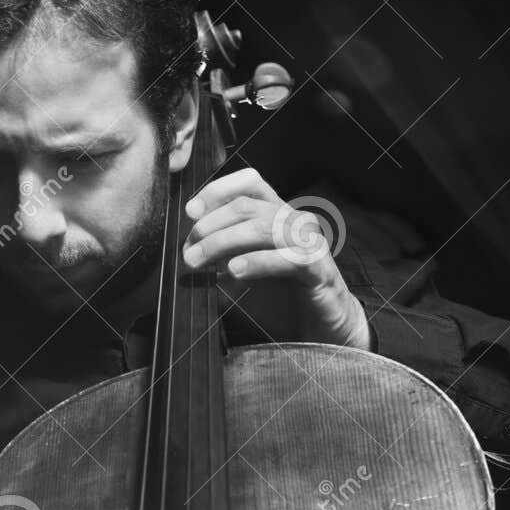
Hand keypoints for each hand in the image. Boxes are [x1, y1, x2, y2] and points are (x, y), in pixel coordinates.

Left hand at [182, 168, 370, 348]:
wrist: (322, 327)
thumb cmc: (282, 296)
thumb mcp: (247, 268)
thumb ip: (223, 255)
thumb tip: (189, 248)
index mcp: (278, 213)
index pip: (250, 182)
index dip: (218, 191)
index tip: (190, 212)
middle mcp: (295, 220)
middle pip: (247, 206)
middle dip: (210, 225)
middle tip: (187, 252)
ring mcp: (310, 242)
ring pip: (263, 228)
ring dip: (223, 242)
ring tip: (197, 261)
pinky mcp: (319, 268)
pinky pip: (288, 258)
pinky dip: (257, 262)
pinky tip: (234, 271)